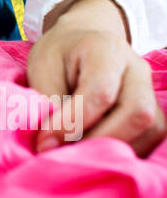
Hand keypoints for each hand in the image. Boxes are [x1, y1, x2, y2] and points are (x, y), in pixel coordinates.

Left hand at [27, 0, 165, 155]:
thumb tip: (51, 146)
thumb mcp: (42, 69)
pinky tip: (96, 151)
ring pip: (150, 130)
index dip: (74, 122)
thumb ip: (48, 104)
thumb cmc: (59, 56)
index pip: (100, 92)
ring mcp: (150, 90)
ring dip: (114, 150)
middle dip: (100, 140)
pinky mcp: (154, 111)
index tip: (46, 141)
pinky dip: (124, 151)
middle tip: (66, 153)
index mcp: (106, 49)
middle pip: (137, 112)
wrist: (81, 44)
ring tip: (78, 152)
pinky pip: (151, 139)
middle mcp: (137, 69)